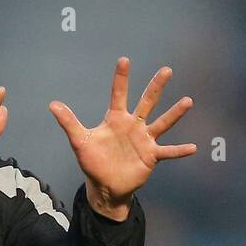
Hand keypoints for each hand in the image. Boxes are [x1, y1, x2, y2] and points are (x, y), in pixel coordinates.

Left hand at [48, 58, 195, 219]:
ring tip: (187, 101)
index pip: (119, 94)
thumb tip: (52, 104)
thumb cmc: (93, 162)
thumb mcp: (80, 141)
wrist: (105, 186)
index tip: (125, 59)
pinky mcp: (151, 156)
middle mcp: (133, 125)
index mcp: (116, 119)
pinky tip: (193, 147)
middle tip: (166, 70)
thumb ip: (69, 122)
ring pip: (162, 123)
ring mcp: (144, 140)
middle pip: (147, 102)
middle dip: (156, 86)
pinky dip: (179, 151)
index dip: (121, 77)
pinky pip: (168, 152)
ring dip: (174, 113)